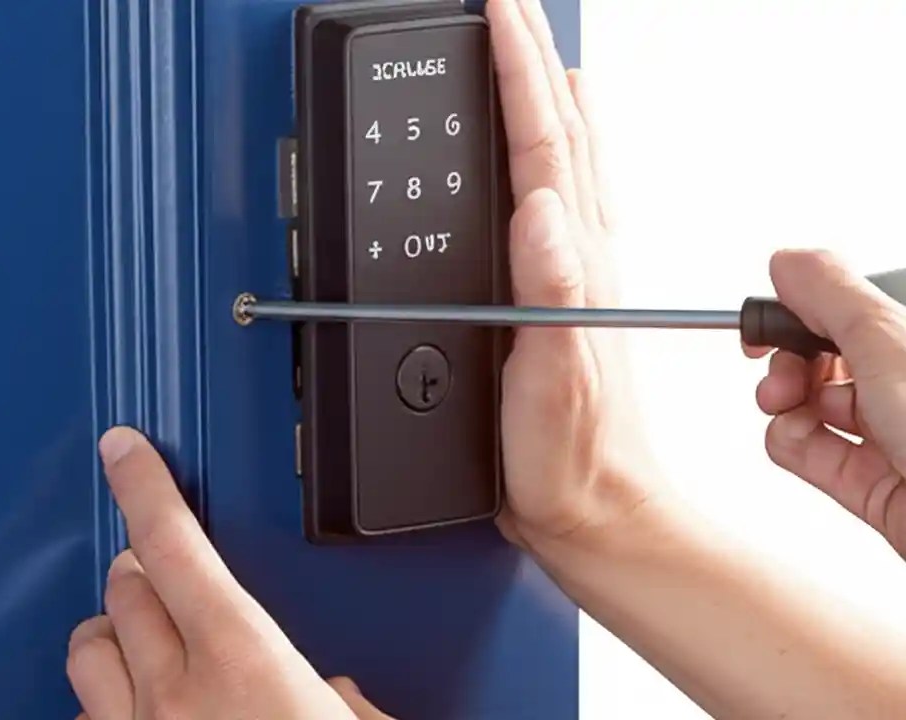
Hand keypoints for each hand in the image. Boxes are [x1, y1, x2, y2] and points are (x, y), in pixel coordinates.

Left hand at [67, 426, 393, 719]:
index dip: (144, 485)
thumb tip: (337, 695)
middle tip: (166, 570)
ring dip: (112, 629)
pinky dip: (105, 701)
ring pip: (87, 647)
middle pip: (126, 586)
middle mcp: (173, 694)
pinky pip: (87, 716)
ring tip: (138, 635)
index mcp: (241, 661)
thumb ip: (343, 696)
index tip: (125, 451)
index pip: (174, 543)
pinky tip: (133, 707)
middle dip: (143, 566)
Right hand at [486, 0, 666, 551]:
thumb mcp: (551, 374)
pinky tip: (541, 154)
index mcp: (570, 262)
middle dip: (531, 59)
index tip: (499, 16)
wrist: (589, 507)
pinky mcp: (559, 294)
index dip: (520, 72)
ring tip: (527, 53)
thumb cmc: (565, 454)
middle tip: (507, 9)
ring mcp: (573, 271)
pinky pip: (559, 199)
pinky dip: (548, 153)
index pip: (543, 143)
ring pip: (562, 158)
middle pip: (558, 131)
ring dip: (543, 94)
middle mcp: (578, 256)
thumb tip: (537, 211)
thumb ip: (549, 291)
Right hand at [753, 250, 905, 556]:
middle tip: (785, 369)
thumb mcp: (892, 346)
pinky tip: (798, 437)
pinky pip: (808, 451)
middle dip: (790, 361)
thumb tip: (790, 262)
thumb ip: (834, 298)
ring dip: (786, 404)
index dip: (803, 310)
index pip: (851, 313)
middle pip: (826, 359)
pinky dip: (790, 440)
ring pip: (812, 405)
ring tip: (789, 407)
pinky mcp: (873, 485)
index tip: (772, 315)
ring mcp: (894, 438)